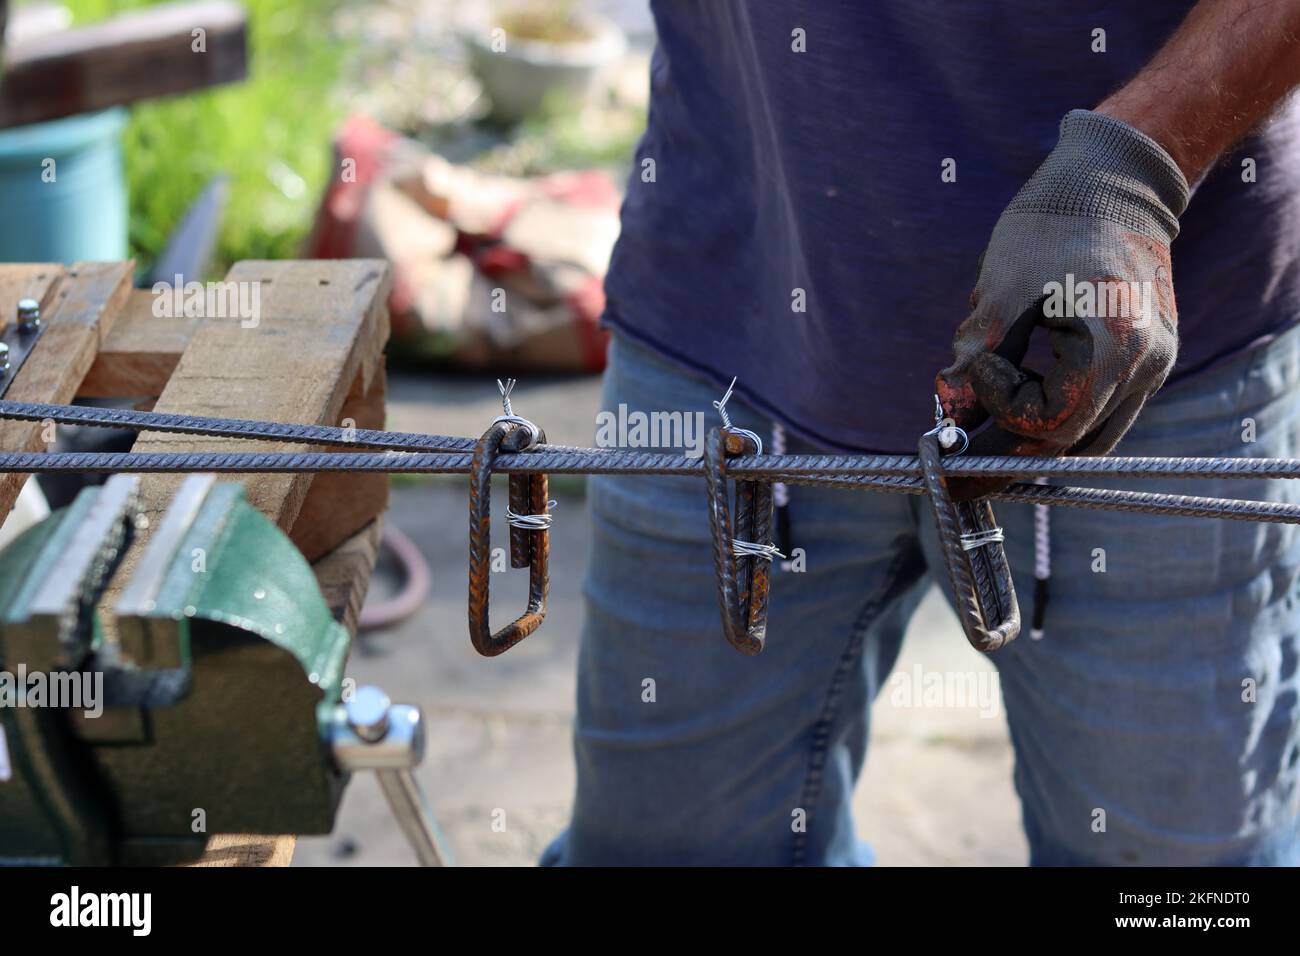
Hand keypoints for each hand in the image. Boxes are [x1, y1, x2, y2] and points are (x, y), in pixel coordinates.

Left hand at [936, 110, 1188, 495]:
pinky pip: (1101, 414)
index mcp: (1116, 344)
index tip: (975, 368)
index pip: (1052, 421)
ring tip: (978, 454)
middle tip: (951, 474)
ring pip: (1088, 439)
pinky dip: (1057, 421)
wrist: (1116, 182)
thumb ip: (976, 358)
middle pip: (1070, 443)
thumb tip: (949, 417)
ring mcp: (1154, 365)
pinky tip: (1016, 415)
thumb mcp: (1000, 290)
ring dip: (1031, 447)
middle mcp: (1147, 364)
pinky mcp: (1147, 360)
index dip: (1002, 408)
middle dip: (1004, 456)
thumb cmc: (1053, 225)